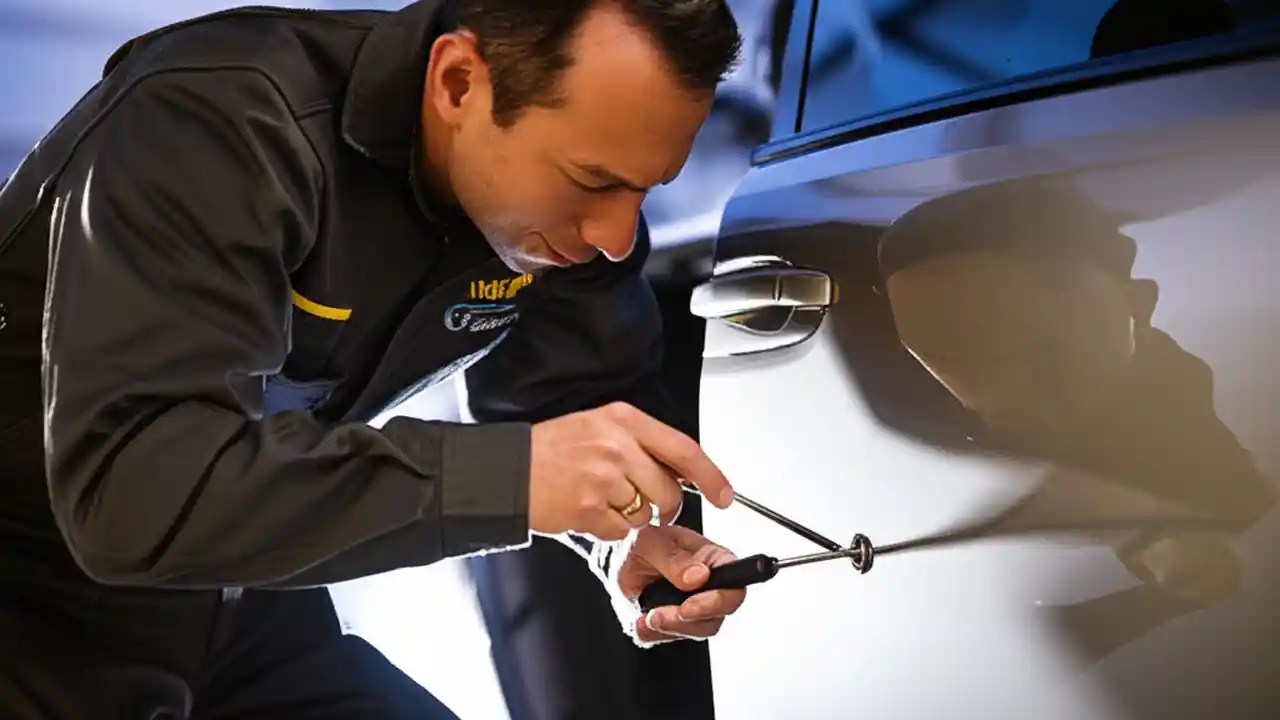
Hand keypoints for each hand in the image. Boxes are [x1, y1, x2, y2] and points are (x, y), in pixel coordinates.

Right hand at [528, 402, 733, 540]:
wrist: (509, 469)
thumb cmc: (551, 449)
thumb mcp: (599, 426)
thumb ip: (640, 442)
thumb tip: (681, 470)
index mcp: (624, 420)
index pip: (683, 449)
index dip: (710, 476)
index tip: (724, 495)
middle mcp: (617, 446)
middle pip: (668, 490)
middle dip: (664, 506)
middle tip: (645, 504)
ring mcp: (604, 478)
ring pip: (644, 513)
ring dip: (629, 515)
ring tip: (600, 499)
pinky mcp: (589, 508)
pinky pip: (619, 531)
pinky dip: (607, 529)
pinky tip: (586, 511)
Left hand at [618, 524, 745, 643]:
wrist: (620, 560)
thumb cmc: (642, 542)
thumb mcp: (651, 542)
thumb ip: (674, 559)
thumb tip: (699, 576)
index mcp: (713, 560)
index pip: (735, 584)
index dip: (719, 600)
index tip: (689, 605)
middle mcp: (710, 585)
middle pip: (718, 615)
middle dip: (689, 620)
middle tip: (660, 614)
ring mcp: (696, 607)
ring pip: (698, 630)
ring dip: (670, 628)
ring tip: (647, 616)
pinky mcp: (677, 624)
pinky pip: (672, 638)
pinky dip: (653, 634)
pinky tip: (640, 622)